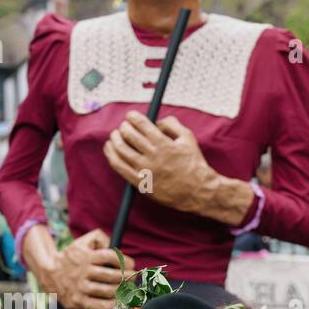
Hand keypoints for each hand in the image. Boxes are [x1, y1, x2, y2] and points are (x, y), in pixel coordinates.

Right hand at [43, 228, 134, 308]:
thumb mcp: (82, 242)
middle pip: (112, 276)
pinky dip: (113, 303)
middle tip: (133, 277)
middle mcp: (81, 271)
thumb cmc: (74, 258)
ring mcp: (79, 288)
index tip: (130, 264)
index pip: (110, 257)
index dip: (124, 261)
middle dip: (127, 277)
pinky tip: (118, 299)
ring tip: (127, 287)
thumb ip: (99, 237)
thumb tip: (113, 246)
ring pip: (108, 291)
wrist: (51, 274)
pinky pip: (101, 305)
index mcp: (84, 256)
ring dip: (122, 290)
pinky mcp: (78, 301)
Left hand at [104, 112, 253, 223]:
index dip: (132, 117)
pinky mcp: (140, 182)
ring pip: (120, 149)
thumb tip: (156, 121)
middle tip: (124, 127)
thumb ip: (172, 124)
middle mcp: (152, 155)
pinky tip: (110, 149)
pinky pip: (119, 166)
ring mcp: (145, 170)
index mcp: (163, 143)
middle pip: (128, 134)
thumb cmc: (194, 164)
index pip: (140, 123)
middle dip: (123, 127)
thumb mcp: (188, 139)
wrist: (198, 191)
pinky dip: (111, 155)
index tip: (131, 116)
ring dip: (115, 139)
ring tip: (115, 136)